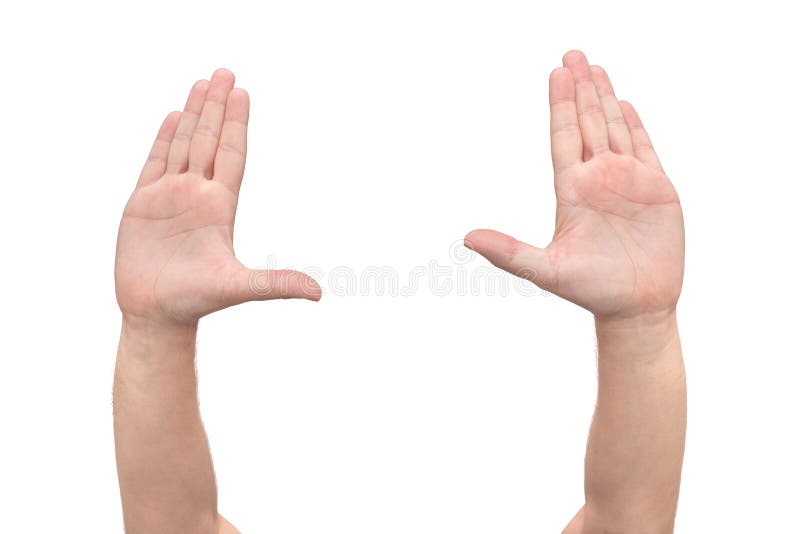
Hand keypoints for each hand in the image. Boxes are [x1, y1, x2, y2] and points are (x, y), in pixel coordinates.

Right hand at [115, 69, 320, 327]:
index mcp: (220, 206)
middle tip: (225, 72)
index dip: (236, 124)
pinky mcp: (142, 203)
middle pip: (210, 141)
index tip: (243, 93)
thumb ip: (277, 284)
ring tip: (202, 83)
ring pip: (184, 145)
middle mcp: (197, 194)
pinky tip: (174, 115)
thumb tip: (319, 292)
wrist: (157, 314)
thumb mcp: (240, 287)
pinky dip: (164, 138)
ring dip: (193, 114)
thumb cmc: (197, 301)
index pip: (232, 155)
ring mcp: (170, 196)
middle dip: (217, 107)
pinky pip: (154, 162)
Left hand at [465, 51, 683, 318]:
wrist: (635, 307)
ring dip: (605, 98)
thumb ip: (508, 252)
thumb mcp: (544, 271)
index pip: (564, 137)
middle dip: (580, 89)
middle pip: (587, 124)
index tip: (557, 73)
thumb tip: (466, 239)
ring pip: (614, 129)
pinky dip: (636, 125)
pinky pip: (645, 148)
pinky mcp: (656, 190)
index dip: (561, 105)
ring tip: (595, 68)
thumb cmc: (589, 290)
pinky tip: (625, 105)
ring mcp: (627, 182)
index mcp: (571, 191)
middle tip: (573, 54)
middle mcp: (597, 179)